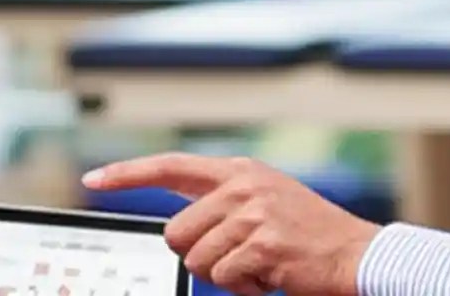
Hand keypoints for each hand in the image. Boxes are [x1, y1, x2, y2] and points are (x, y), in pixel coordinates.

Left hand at [83, 153, 379, 295]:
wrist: (356, 254)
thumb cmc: (307, 235)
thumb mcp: (263, 201)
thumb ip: (220, 204)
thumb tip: (173, 228)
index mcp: (238, 171)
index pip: (169, 166)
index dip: (127, 173)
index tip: (93, 178)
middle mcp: (242, 186)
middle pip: (175, 232)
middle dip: (199, 255)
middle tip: (239, 256)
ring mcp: (253, 213)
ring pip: (196, 259)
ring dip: (225, 275)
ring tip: (260, 264)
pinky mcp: (262, 242)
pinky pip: (224, 277)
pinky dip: (244, 288)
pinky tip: (271, 275)